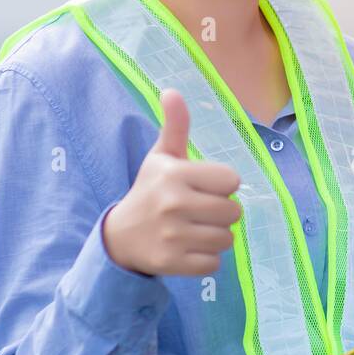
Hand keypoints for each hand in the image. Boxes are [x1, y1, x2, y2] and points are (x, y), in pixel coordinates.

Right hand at [103, 88, 241, 275]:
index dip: (222, 184)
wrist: (120, 238)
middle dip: (222, 212)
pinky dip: (206, 259)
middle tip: (199, 211)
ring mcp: (172, 235)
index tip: (203, 187)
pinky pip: (215, 263)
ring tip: (194, 229)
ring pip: (227, 239)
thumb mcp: (161, 157)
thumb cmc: (151, 191)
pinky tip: (187, 248)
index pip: (232, 180)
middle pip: (234, 212)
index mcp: (175, 174)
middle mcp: (173, 203)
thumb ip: (175, 126)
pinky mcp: (172, 263)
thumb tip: (172, 91)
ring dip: (216, 236)